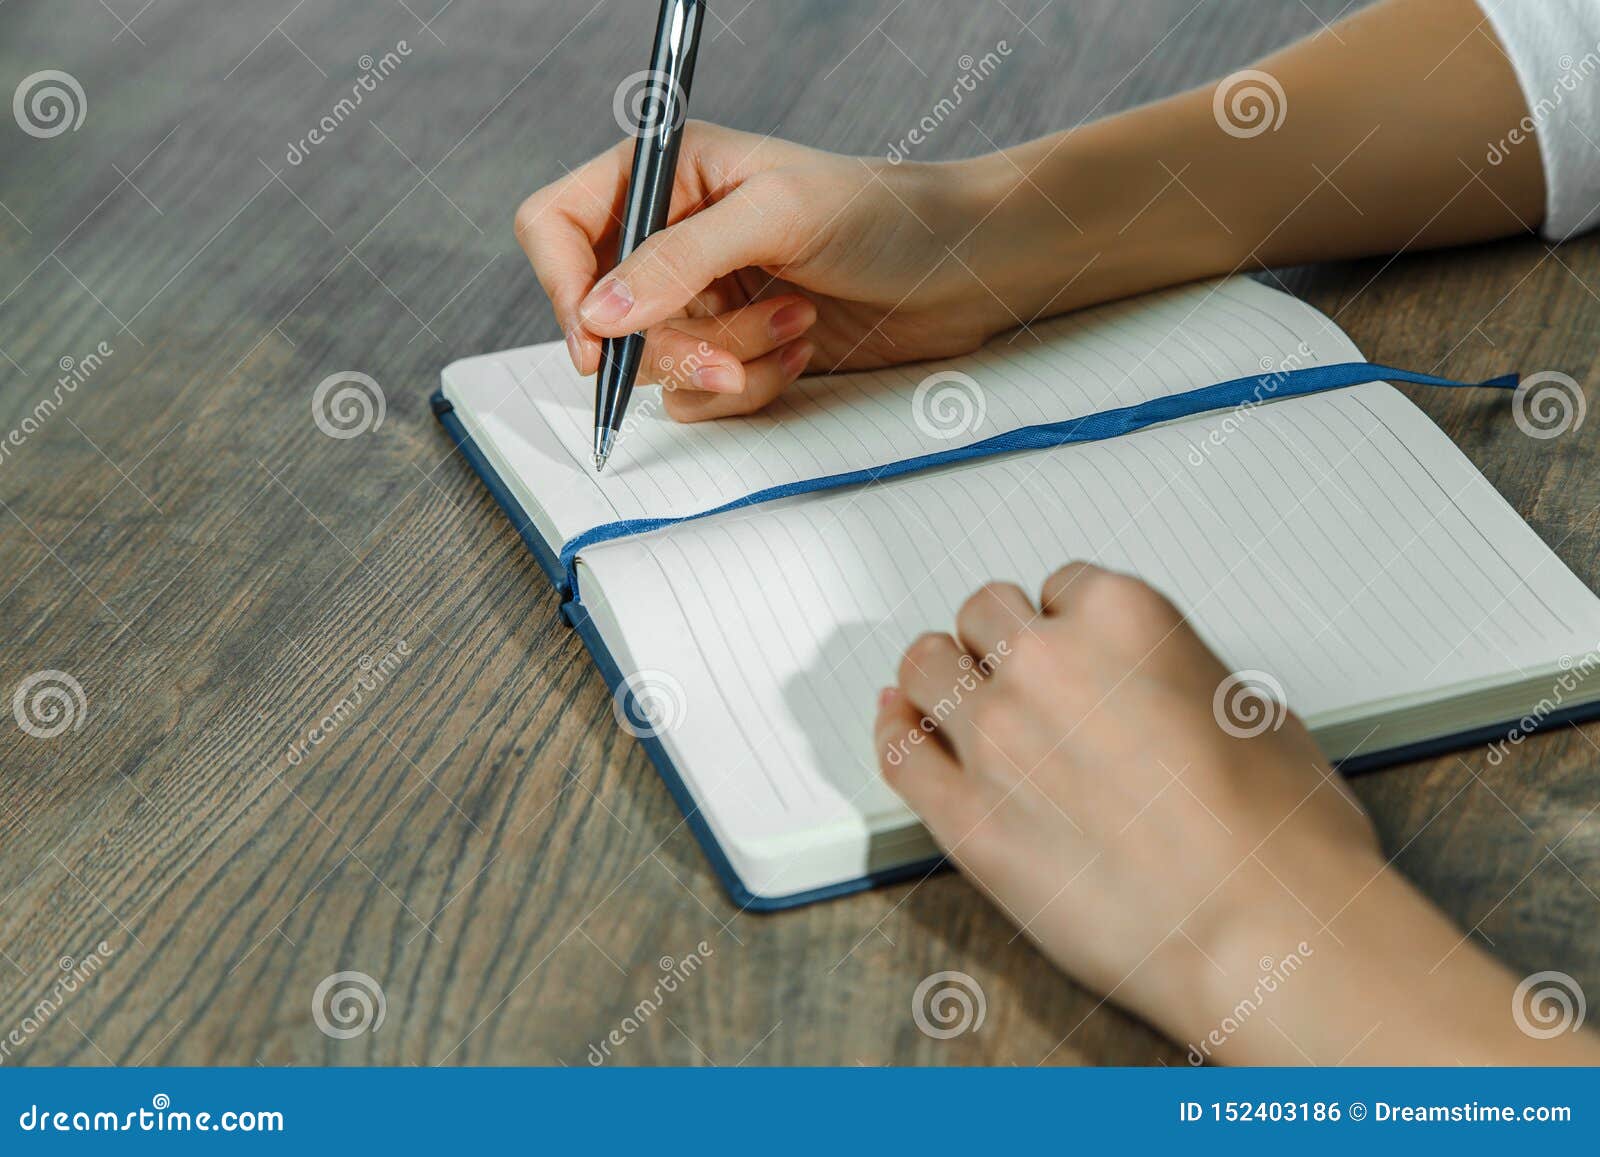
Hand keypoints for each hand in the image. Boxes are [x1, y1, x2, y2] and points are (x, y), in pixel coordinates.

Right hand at [514, 122, 1013, 421]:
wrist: (960, 269)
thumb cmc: (881, 213)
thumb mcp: (774, 216)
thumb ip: (677, 260)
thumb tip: (599, 314)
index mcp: (664, 176)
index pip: (556, 226)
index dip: (561, 286)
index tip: (597, 344)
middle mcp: (671, 237)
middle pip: (605, 317)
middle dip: (671, 346)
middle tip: (728, 357)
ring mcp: (702, 298)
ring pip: (656, 364)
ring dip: (727, 360)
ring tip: (795, 322)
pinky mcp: (734, 347)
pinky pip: (702, 394)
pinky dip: (753, 384)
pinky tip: (802, 344)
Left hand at [876, 564, 1599, 1063]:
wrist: (1264, 934)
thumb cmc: (1279, 837)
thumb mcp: (1251, 713)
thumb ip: (1176, 682)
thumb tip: (1156, 696)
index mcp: (1123, 619)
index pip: (1063, 585)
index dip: (1065, 619)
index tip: (1068, 643)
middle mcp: (1046, 664)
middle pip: (982, 615)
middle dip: (998, 640)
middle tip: (1014, 673)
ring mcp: (996, 740)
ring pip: (926, 668)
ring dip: (941, 676)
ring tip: (953, 696)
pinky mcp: (966, 818)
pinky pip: (898, 753)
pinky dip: (897, 732)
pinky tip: (904, 728)